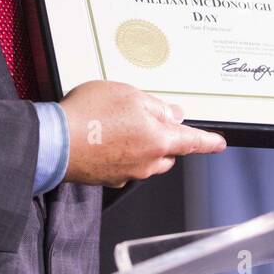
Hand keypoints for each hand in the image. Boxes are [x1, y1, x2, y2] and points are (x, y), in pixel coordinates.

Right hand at [58, 80, 225, 187]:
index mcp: (158, 141)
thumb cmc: (89, 116)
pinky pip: (123, 164)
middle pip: (167, 152)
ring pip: (145, 159)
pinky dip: (119, 153)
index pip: (192, 142)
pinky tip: (102, 137)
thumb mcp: (128, 95)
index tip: (218, 144)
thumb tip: (171, 114)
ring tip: (116, 123)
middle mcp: (146, 163)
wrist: (54, 143)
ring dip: (139, 145)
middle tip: (145, 117)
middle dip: (164, 138)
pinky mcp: (106, 178)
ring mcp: (125, 174)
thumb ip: (155, 106)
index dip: (208, 142)